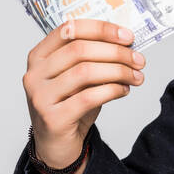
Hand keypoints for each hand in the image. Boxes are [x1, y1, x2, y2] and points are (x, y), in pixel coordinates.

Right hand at [22, 19, 145, 167]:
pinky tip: (124, 91)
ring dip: (118, 71)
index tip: (127, 36)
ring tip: (136, 76)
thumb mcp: (78, 77)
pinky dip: (112, 90)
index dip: (101, 29)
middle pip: (80, 50)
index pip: (69, 30)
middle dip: (116, 52)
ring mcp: (40, 96)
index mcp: (39, 56)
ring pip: (85, 72)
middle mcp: (35, 74)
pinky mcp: (53, 118)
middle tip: (138, 59)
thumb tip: (126, 44)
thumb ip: (93, 59)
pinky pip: (89, 97)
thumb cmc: (70, 105)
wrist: (57, 144)